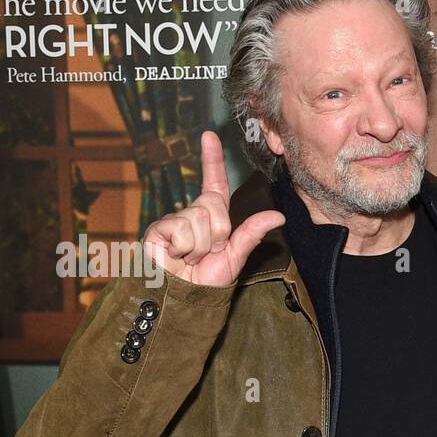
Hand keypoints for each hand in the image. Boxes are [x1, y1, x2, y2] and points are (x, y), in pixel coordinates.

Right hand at [143, 130, 285, 286]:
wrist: (184, 300)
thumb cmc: (206, 283)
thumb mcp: (235, 258)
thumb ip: (252, 234)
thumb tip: (278, 216)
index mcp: (212, 218)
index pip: (214, 183)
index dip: (212, 159)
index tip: (209, 135)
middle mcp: (193, 214)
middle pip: (213, 204)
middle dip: (218, 233)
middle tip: (207, 253)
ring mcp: (173, 220)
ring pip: (198, 218)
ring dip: (200, 246)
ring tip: (191, 259)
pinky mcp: (158, 229)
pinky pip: (181, 228)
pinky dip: (185, 248)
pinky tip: (176, 258)